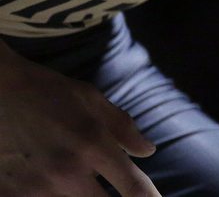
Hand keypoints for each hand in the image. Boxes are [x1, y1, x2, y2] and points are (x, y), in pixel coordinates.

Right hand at [0, 48, 158, 196]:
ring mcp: (37, 187)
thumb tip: (147, 151)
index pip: (133, 187)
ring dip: (82, 195)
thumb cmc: (44, 90)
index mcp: (93, 145)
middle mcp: (68, 171)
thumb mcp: (90, 99)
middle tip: (114, 189)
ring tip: (78, 175)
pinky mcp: (11, 193)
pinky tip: (54, 179)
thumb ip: (123, 127)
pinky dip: (52, 193)